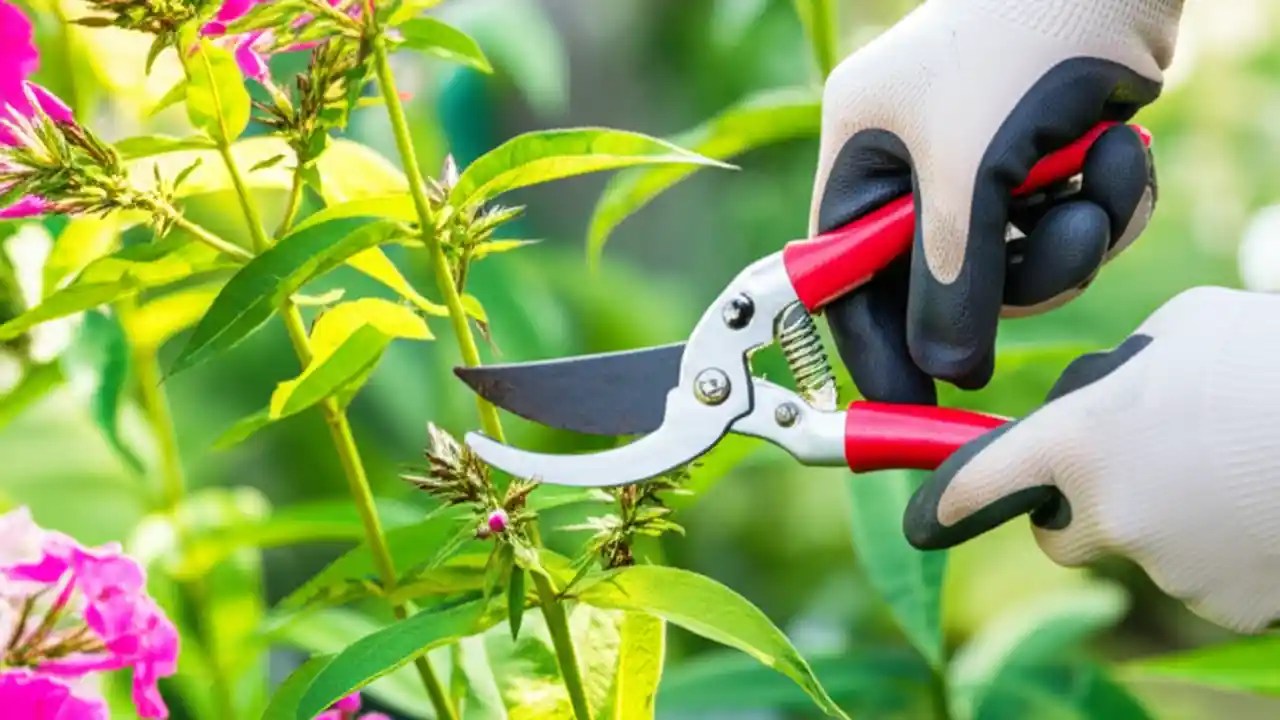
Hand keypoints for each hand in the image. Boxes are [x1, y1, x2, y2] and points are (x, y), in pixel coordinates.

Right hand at [811, 0, 1181, 403]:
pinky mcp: (1051, 160)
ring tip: (1096, 181)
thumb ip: (948, 283)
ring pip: (1020, 264)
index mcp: (863, 156)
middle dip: (1012, 277)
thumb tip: (944, 372)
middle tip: (1056, 261)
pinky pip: (1069, 229)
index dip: (874, 343)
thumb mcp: (966, 171)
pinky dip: (1106, 206)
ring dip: (1072, 240)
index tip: (911, 405)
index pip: (844, 276)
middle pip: (943, 283)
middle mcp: (918, 166)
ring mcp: (987, 164)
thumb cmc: (1016, 40)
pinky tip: (1121, 153)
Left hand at [904, 287, 1279, 633]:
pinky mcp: (1222, 603)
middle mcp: (1107, 514)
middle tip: (1136, 468)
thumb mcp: (1179, 331)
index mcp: (1078, 441)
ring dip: (1165, 517)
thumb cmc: (1269, 357)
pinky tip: (1258, 503)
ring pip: (1138, 547)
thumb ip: (1114, 374)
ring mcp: (1166, 566)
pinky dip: (1218, 548)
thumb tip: (1096, 400)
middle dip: (1077, 509)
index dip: (947, 503)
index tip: (929, 516)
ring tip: (1231, 467)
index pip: (977, 488)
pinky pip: (1199, 574)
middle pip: (1058, 534)